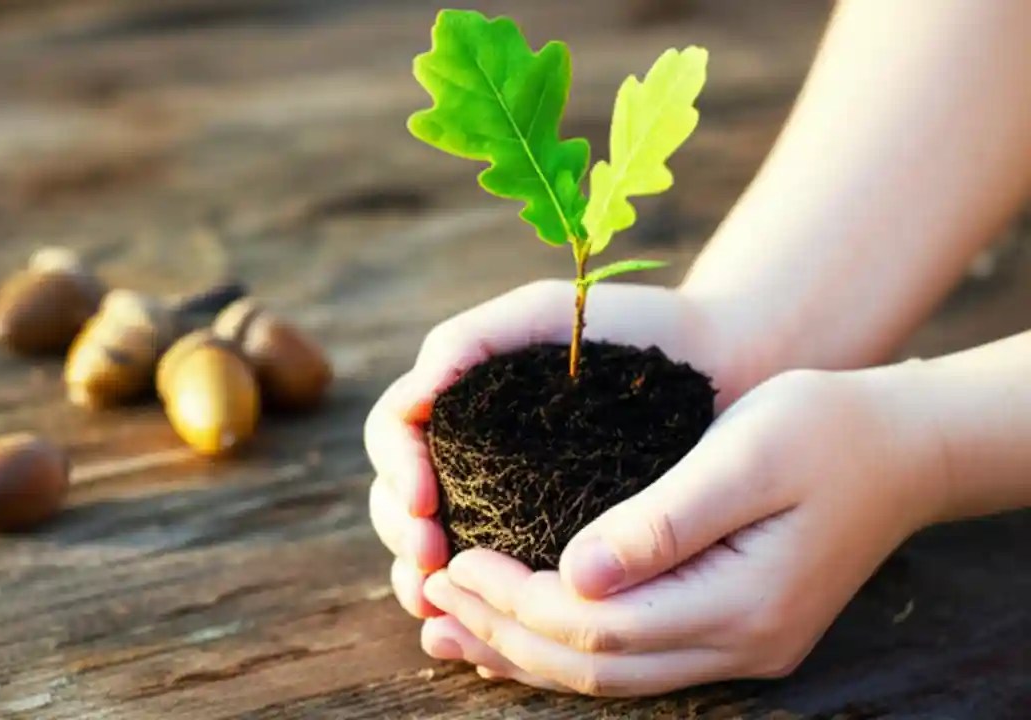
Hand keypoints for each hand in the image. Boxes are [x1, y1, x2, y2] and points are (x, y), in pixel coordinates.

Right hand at [365, 279, 755, 619]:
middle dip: (401, 536)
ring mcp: (504, 498)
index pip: (395, 435)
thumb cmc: (629, 328)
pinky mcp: (548, 539)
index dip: (395, 470)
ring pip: (433, 546)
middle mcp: (470, 453)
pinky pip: (494, 576)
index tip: (424, 501)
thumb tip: (414, 397)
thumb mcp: (543, 316)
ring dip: (420, 579)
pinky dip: (473, 604)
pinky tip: (475, 627)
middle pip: (398, 500)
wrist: (720, 362)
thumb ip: (470, 339)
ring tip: (435, 602)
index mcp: (457, 399)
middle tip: (430, 563)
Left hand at [419, 368, 945, 694]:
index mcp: (741, 602)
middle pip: (593, 668)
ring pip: (607, 678)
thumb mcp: (747, 454)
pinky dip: (562, 650)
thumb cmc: (824, 428)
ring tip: (446, 623)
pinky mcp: (729, 631)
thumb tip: (575, 574)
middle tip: (430, 589)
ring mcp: (737, 648)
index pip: (599, 629)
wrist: (900, 447)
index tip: (456, 560)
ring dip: (520, 652)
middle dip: (502, 632)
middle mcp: (739, 644)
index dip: (516, 602)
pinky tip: (511, 633)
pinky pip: (630, 661)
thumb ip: (663, 520)